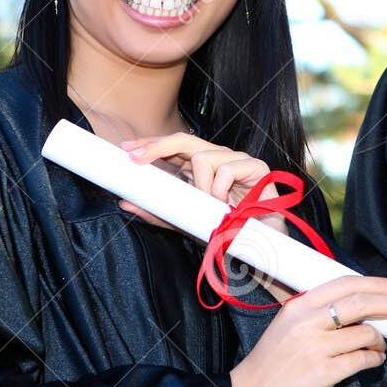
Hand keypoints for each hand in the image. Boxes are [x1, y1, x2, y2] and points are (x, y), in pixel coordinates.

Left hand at [120, 132, 290, 235]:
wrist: (263, 247)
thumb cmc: (226, 232)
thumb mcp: (184, 222)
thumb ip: (158, 213)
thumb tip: (124, 203)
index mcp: (202, 168)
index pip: (174, 147)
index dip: (151, 145)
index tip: (127, 151)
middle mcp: (219, 158)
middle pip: (184, 139)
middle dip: (157, 146)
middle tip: (137, 158)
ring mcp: (238, 160)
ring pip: (204, 157)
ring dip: (200, 185)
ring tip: (210, 206)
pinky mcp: (257, 167)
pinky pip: (226, 169)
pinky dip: (220, 189)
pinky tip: (227, 205)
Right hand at [225, 274, 386, 386]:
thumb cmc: (270, 363)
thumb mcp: (287, 326)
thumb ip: (316, 313)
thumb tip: (359, 306)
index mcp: (299, 306)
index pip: (346, 283)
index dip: (379, 283)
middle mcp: (308, 322)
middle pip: (362, 302)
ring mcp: (315, 347)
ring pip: (366, 333)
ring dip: (381, 340)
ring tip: (380, 347)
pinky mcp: (322, 373)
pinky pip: (361, 361)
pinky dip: (374, 359)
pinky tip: (373, 361)